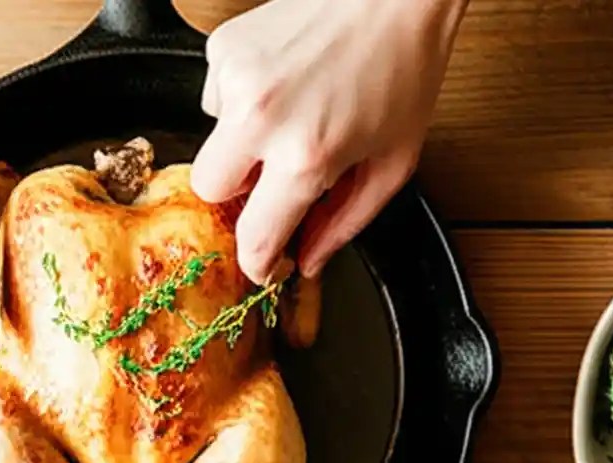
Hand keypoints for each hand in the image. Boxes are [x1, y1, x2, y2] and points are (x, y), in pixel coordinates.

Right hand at [192, 0, 468, 281]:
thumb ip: (345, 222)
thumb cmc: (403, 66)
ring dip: (243, 139)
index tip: (264, 263)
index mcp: (306, 155)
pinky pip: (217, 95)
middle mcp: (261, 119)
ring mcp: (236, 80)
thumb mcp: (393, 162)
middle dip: (238, 193)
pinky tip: (283, 82)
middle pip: (209, 190)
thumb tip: (308, 259)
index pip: (254, 237)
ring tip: (291, 112)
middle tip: (273, 179)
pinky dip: (244, 99)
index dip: (258, 261)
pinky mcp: (224, 48)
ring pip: (210, 139)